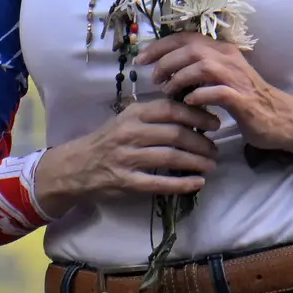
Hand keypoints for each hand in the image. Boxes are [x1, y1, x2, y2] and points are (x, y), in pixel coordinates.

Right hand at [35, 99, 220, 210]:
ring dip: (196, 162)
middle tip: (215, 149)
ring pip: (170, 157)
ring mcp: (128, 158)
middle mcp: (131, 133)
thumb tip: (193, 112)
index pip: (171, 109)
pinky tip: (197, 183)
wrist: (76, 166)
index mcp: (134, 114)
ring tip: (211, 165)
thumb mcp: (127, 119)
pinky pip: (159, 182)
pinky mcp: (126, 182)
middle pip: (176, 134)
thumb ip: (154, 115)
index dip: (197, 115)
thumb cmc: (108, 140)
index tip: (214, 123)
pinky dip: (182, 183)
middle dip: (201, 142)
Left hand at [136, 33, 292, 154]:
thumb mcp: (221, 78)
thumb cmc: (246, 99)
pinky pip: (217, 92)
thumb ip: (199, 70)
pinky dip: (200, 95)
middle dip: (165, 61)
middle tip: (152, 78)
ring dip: (179, 77)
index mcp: (222, 50)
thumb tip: (167, 71)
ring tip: (168, 91)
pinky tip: (189, 103)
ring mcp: (237, 78)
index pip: (187, 38)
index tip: (142, 58)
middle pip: (191, 49)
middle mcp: (229, 58)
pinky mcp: (243, 99)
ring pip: (202, 65)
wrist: (280, 118)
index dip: (161, 46)